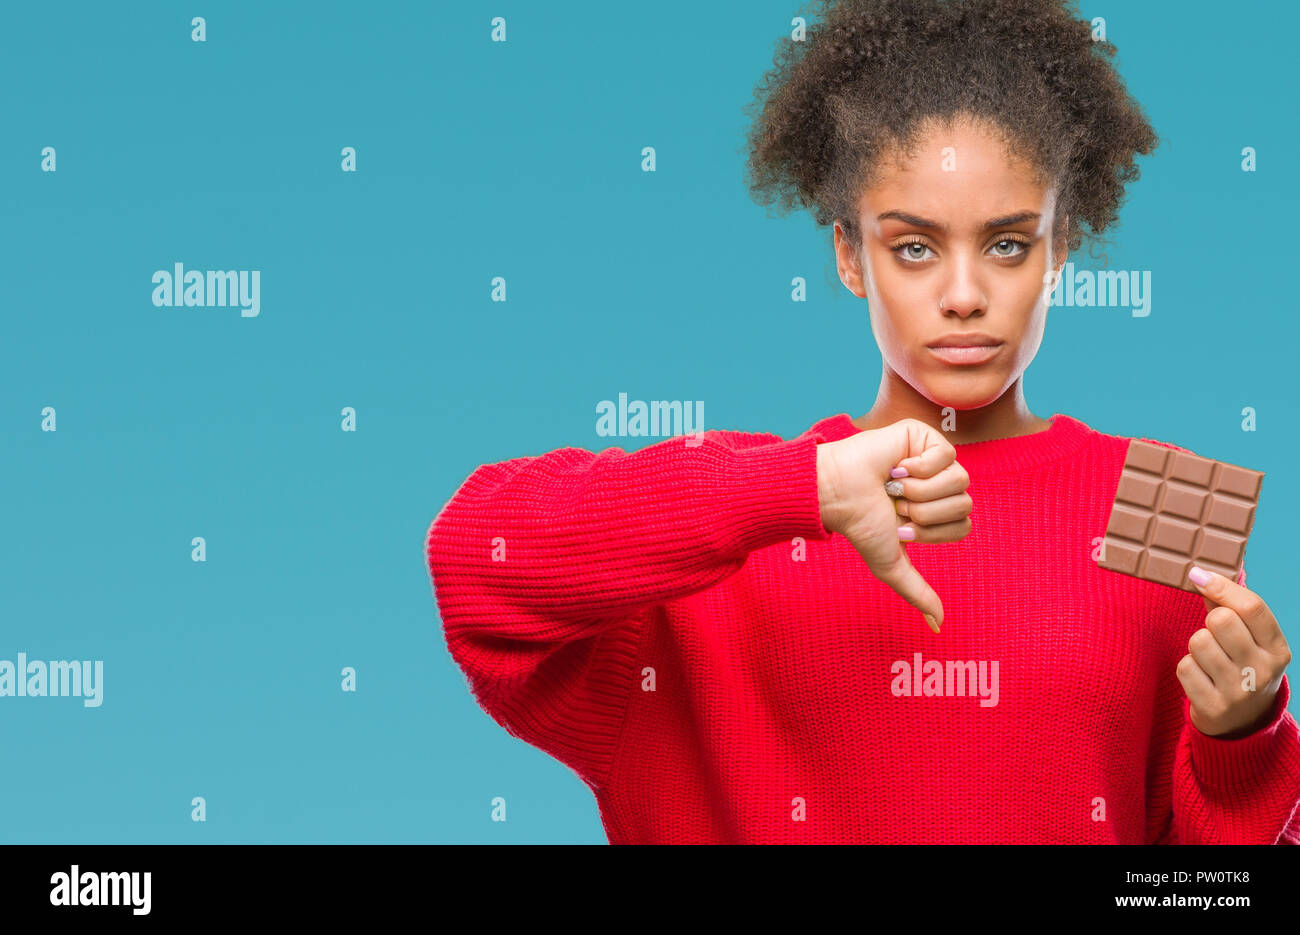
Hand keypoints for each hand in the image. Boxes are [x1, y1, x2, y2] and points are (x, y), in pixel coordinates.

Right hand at [816, 418, 971, 632]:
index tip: (899, 526)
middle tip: (894, 504)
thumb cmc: (859, 525)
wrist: (838, 493)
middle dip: (924, 512)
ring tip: (893, 485)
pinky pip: (947, 454)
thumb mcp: (890, 564)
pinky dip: (920, 466)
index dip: (931, 531)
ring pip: (959, 480)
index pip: (962, 525)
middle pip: (964, 504)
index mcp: (935, 510)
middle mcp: (938, 483)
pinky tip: (895, 465)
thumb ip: (917, 591)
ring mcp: (933, 458)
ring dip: (920, 490)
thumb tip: (939, 625)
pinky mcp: (923, 435)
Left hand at [1180, 567, 1291, 737]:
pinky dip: (1188, 668)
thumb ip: (1232, 607)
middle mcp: (1264, 670)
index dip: (1221, 586)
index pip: (1252, 606)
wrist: (1242, 724)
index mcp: (1278, 648)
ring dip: (1197, 646)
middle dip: (1209, 622)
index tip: (1198, 576)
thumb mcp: (1252, 641)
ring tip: (1209, 660)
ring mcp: (1240, 691)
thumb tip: (1204, 572)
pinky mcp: (1214, 707)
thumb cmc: (1242, 667)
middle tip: (1214, 637)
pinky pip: (1185, 667)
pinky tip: (1202, 678)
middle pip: (1221, 620)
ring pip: (1199, 642)